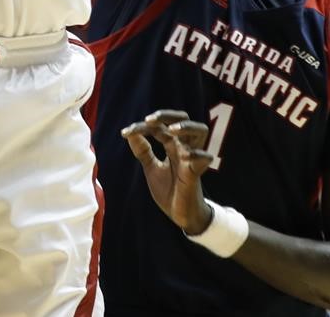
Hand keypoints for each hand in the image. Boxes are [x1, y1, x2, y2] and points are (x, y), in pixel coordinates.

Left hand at [121, 109, 212, 235]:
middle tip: (150, 120)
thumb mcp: (152, 168)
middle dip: (168, 115)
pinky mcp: (196, 173)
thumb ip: (143, 151)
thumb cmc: (169, 190)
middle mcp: (183, 147)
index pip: (160, 127)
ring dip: (186, 127)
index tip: (125, 132)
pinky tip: (186, 155)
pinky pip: (204, 158)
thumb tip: (130, 134)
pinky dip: (197, 154)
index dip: (142, 127)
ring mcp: (192, 158)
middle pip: (184, 119)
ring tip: (172, 130)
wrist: (180, 215)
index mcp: (172, 145)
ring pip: (200, 131)